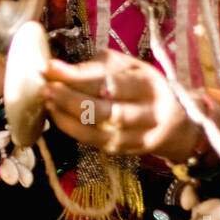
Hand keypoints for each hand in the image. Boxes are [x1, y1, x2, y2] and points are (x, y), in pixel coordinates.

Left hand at [43, 51, 205, 159]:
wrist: (173, 120)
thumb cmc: (140, 85)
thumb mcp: (125, 67)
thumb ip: (94, 67)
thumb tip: (55, 69)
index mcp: (148, 84)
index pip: (109, 82)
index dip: (77, 76)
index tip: (50, 67)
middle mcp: (148, 113)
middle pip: (105, 110)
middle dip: (70, 100)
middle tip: (46, 89)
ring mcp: (140, 136)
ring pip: (100, 132)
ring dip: (68, 119)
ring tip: (49, 104)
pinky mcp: (128, 152)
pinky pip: (97, 144)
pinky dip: (75, 132)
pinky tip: (60, 119)